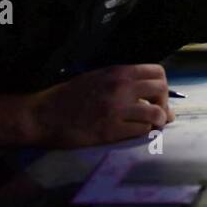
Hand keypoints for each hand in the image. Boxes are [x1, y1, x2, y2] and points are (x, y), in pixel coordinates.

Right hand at [24, 64, 174, 147]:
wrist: (42, 115)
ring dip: (158, 121)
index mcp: (118, 72)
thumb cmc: (68, 96)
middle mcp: (121, 87)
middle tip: (157, 114)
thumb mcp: (97, 77)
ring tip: (152, 127)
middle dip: (164, 103)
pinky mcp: (110, 130)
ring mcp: (116, 109)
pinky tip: (136, 133)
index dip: (162, 86)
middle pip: (162, 91)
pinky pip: (141, 131)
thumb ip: (122, 81)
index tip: (156, 97)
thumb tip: (148, 92)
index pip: (157, 72)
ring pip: (156, 113)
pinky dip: (144, 133)